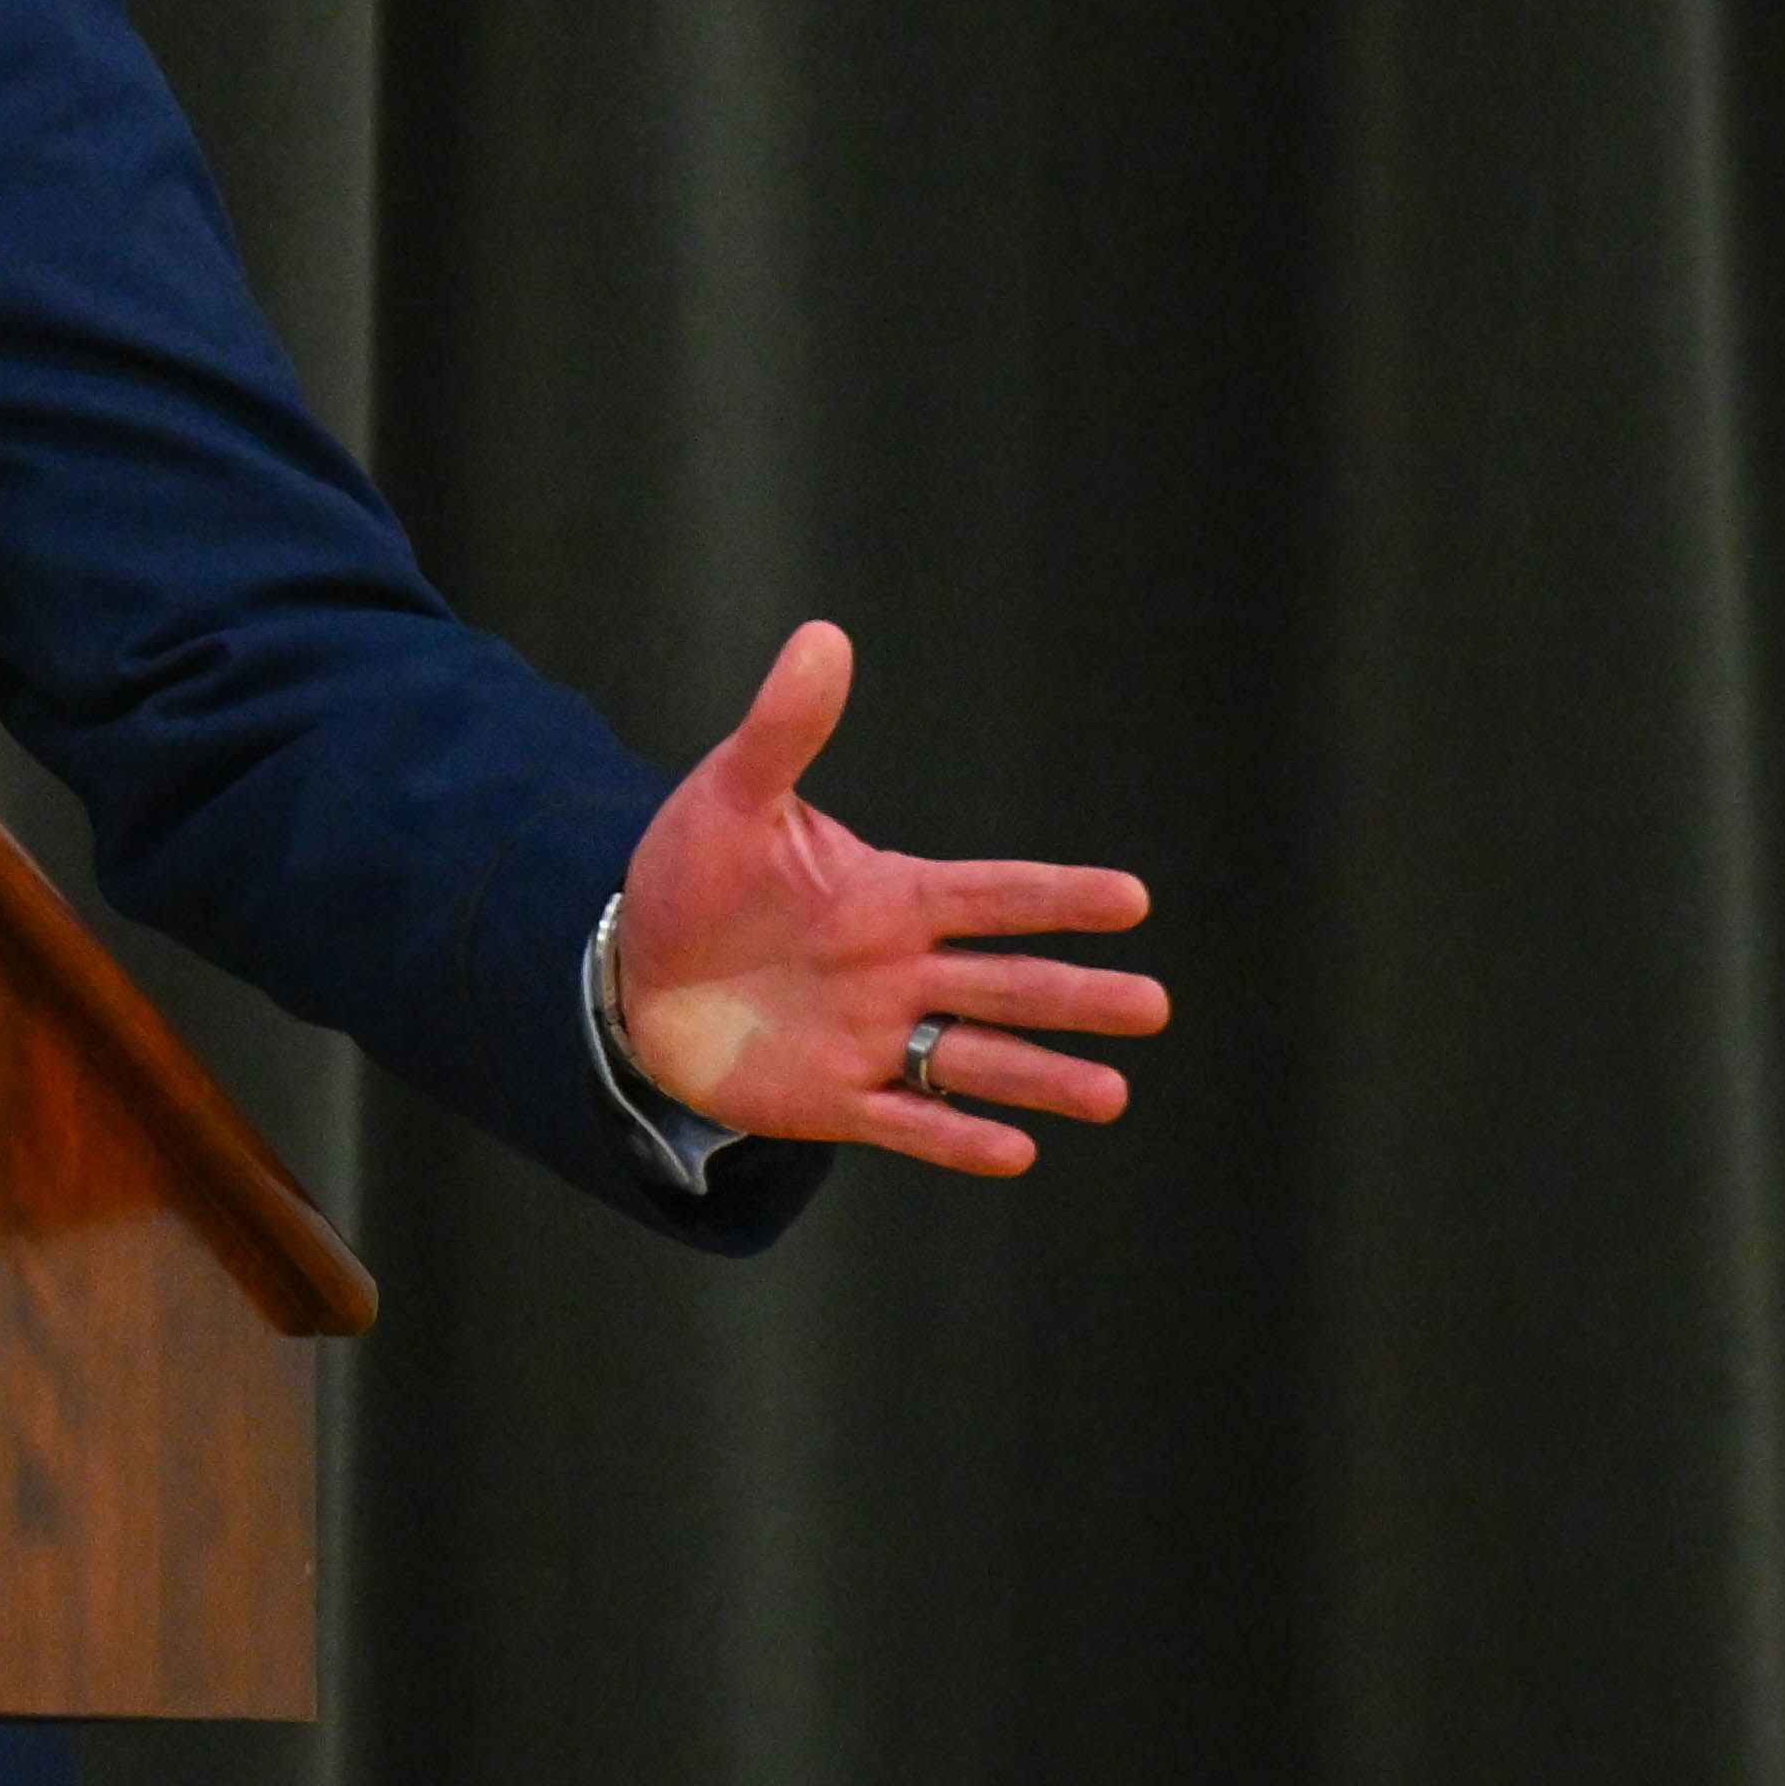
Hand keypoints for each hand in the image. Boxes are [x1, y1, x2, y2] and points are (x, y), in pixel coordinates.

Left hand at [607, 616, 1160, 1172]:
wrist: (630, 971)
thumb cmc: (695, 877)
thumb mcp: (733, 796)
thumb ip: (785, 728)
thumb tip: (823, 634)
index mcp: (891, 897)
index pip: (992, 895)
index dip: (1057, 896)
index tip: (1131, 898)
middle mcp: (899, 972)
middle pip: (1006, 984)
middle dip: (1077, 996)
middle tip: (1154, 1006)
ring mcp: (870, 1040)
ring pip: (974, 1059)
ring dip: (1041, 1077)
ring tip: (1112, 1094)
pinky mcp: (831, 1100)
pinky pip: (904, 1123)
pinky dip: (956, 1138)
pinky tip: (1016, 1151)